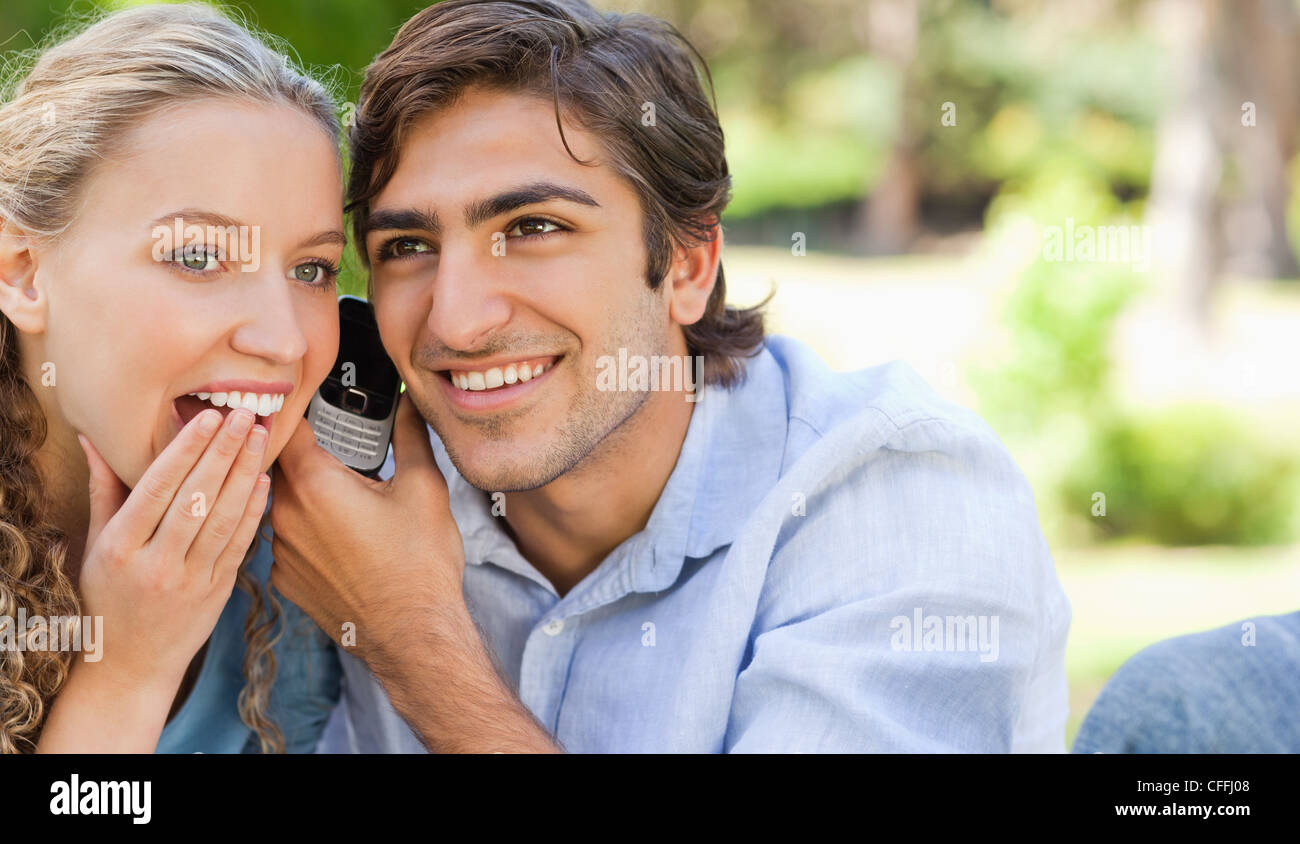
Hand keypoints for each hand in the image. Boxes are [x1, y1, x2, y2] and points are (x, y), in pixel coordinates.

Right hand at [74, 408, 269, 694]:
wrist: (130, 665)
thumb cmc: (108, 596)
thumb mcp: (97, 544)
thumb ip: (104, 490)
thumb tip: (97, 437)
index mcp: (121, 547)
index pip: (158, 489)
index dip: (186, 450)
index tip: (207, 418)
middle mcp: (156, 564)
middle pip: (196, 498)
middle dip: (223, 452)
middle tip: (243, 415)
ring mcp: (190, 580)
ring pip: (223, 518)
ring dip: (245, 473)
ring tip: (259, 437)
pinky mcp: (217, 592)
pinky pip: (239, 544)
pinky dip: (253, 510)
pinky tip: (263, 479)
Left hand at [270, 393, 464, 667]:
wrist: (412, 635)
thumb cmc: (419, 564)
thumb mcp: (423, 487)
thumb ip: (409, 435)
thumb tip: (408, 401)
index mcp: (313, 484)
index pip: (285, 427)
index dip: (299, 409)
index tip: (315, 403)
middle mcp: (284, 515)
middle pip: (278, 465)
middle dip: (306, 452)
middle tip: (339, 447)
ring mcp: (281, 552)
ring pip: (281, 503)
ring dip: (303, 494)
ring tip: (343, 496)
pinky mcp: (285, 580)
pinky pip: (286, 540)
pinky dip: (306, 531)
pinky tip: (339, 538)